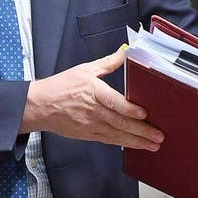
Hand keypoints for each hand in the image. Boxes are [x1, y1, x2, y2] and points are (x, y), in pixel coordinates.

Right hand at [21, 47, 162, 149]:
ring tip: (153, 145)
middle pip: (121, 123)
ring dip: (137, 141)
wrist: (38, 106)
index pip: (114, 102)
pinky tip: (134, 145)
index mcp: (93, 92)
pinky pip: (108, 141)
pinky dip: (123, 144)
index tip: (144, 114)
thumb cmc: (59, 87)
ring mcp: (90, 125)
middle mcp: (93, 111)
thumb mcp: (83, 70)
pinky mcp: (87, 134)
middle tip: (159, 136)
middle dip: (142, 131)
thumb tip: (125, 52)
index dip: (130, 109)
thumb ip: (107, 63)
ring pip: (117, 135)